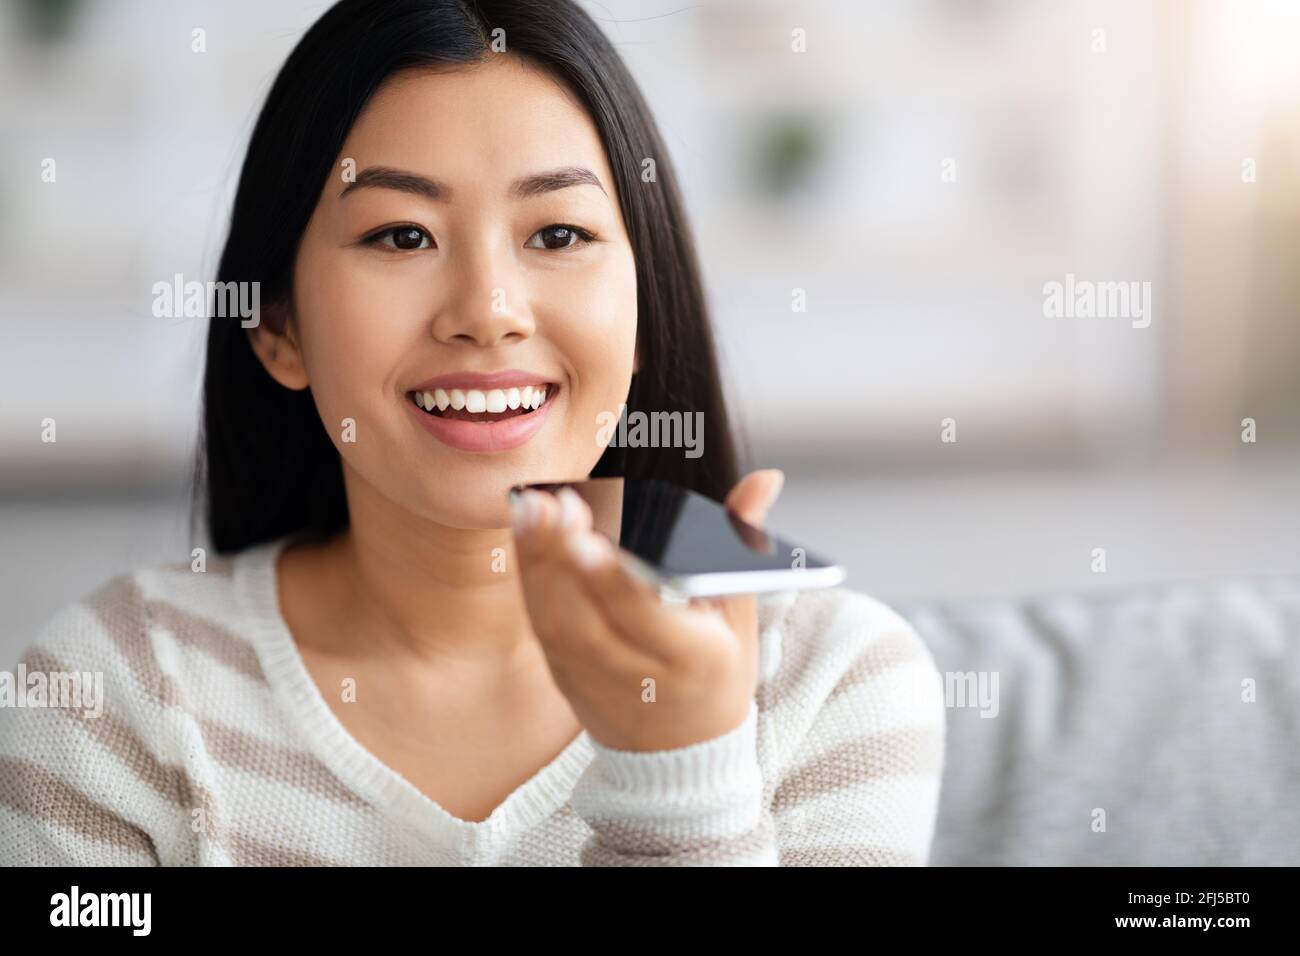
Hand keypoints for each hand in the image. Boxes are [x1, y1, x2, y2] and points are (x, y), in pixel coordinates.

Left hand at [511, 469, 784, 751]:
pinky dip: (531, 577)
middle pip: (589, 618)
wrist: (682, 752)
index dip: (612, 581)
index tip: (588, 539)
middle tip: (556, 504)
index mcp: (692, 660)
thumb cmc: (717, 669)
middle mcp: (638, 677)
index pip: (645, 618)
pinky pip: (542, 626)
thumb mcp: (740, 611)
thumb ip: (740, 541)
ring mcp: (594, 683)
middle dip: (564, 558)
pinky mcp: (565, 680)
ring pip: (557, 621)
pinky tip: (528, 532)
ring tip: (533, 507)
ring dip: (539, 561)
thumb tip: (764, 478)